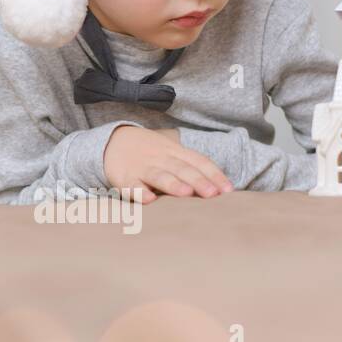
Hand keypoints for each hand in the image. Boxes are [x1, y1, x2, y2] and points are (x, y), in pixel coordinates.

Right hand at [103, 125, 233, 203]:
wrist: (113, 141)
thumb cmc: (151, 153)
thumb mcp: (173, 154)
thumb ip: (193, 168)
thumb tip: (220, 189)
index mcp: (176, 152)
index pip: (199, 162)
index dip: (214, 175)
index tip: (228, 191)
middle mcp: (162, 159)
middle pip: (182, 169)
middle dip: (198, 181)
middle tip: (212, 194)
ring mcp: (143, 168)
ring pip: (160, 175)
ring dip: (173, 184)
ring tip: (186, 194)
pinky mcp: (124, 178)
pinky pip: (132, 185)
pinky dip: (139, 192)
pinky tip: (148, 200)